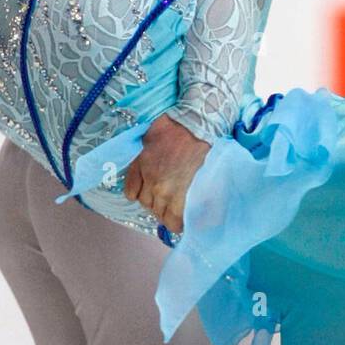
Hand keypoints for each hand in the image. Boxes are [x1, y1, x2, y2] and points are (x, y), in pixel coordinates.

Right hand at [123, 113, 209, 233]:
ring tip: (162, 195)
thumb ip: (208, 205)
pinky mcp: (139, 163)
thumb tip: (205, 223)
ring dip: (153, 202)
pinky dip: (135, 192)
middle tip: (175, 205)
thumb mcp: (214, 180)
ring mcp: (147, 176)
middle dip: (167, 212)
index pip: (172, 224)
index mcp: (179, 197)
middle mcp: (160, 190)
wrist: (196, 121)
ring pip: (144, 202)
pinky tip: (145, 189)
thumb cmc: (209, 150)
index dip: (179, 223)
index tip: (183, 218)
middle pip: (158, 213)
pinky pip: (130, 189)